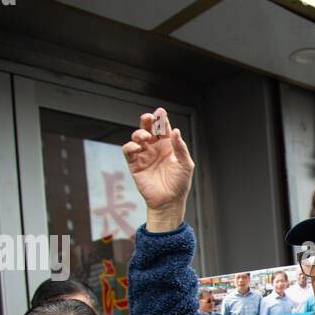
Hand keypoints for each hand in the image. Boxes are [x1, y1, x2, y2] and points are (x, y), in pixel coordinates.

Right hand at [122, 107, 193, 230]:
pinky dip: (130, 146)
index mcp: (168, 146)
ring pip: (137, 137)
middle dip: (147, 121)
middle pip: (148, 129)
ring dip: (139, 133)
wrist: (169, 202)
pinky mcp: (135, 164)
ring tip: (145, 138)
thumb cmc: (180, 184)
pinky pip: (128, 151)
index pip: (163, 129)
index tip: (161, 112)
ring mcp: (144, 155)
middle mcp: (155, 148)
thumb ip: (180, 148)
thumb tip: (175, 131)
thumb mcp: (185, 165)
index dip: (161, 119)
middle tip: (148, 117)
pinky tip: (136, 147)